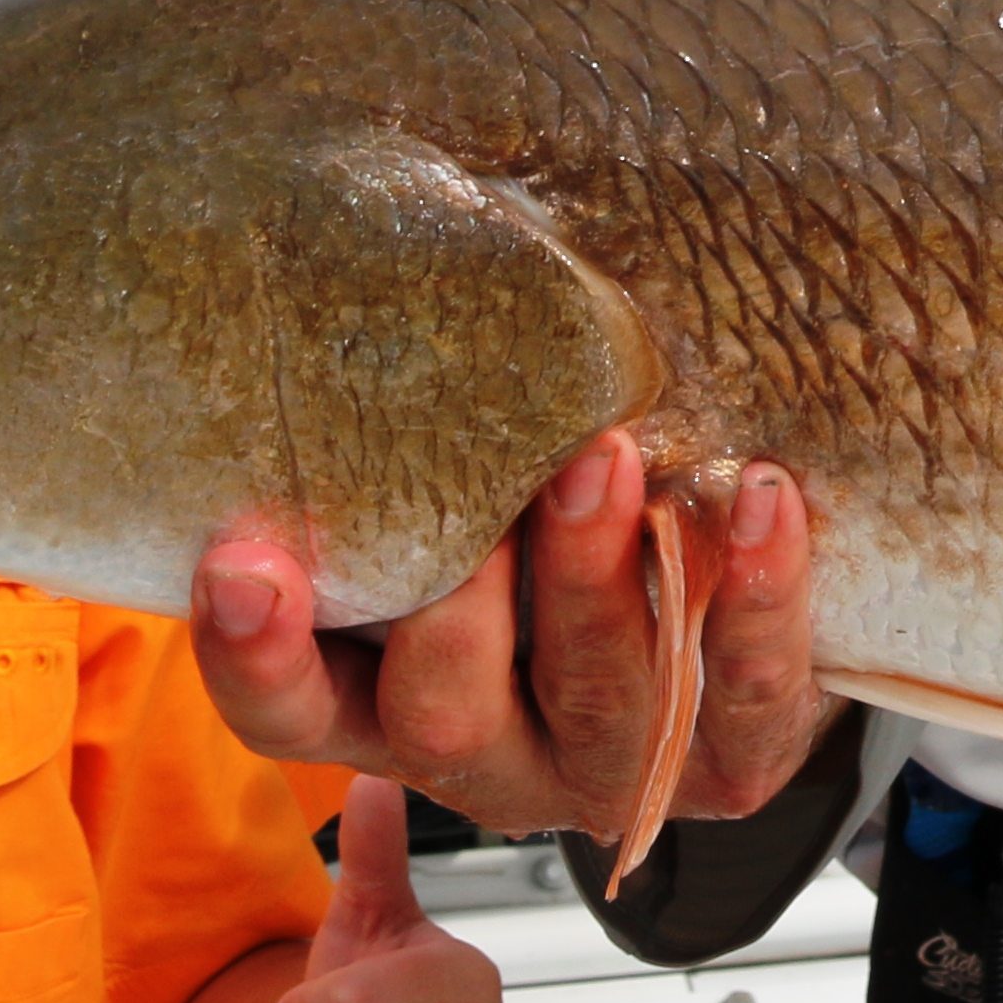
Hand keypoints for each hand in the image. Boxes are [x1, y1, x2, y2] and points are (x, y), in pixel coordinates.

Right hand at [189, 430, 831, 841]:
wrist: (718, 628)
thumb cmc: (547, 532)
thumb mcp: (457, 497)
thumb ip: (402, 435)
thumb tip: (373, 236)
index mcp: (389, 705)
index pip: (288, 709)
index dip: (256, 653)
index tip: (242, 559)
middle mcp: (489, 756)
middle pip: (442, 717)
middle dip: (462, 606)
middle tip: (482, 483)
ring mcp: (610, 766)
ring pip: (595, 699)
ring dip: (596, 579)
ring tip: (610, 457)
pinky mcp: (734, 760)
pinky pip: (747, 696)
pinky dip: (757, 596)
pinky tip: (760, 498)